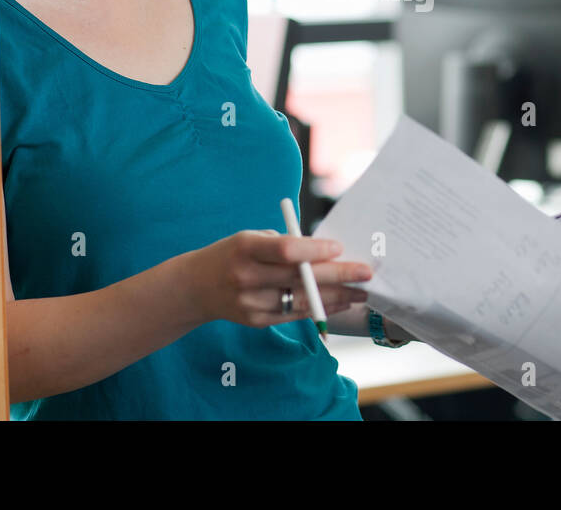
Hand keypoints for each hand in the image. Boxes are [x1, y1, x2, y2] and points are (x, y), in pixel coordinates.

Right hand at [188, 230, 372, 328]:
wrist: (195, 287)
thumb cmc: (232, 254)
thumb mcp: (251, 238)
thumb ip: (284, 244)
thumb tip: (328, 253)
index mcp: (245, 247)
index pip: (285, 249)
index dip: (314, 249)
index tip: (340, 247)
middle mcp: (246, 276)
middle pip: (299, 277)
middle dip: (337, 275)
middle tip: (366, 273)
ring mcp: (250, 303)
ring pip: (301, 301)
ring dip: (336, 297)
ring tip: (361, 292)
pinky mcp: (257, 321)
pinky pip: (295, 315)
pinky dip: (320, 309)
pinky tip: (339, 303)